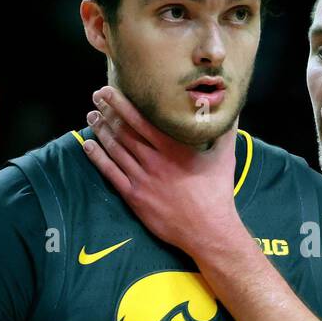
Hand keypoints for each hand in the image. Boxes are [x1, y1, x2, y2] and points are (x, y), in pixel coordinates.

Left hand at [82, 85, 242, 254]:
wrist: (208, 230)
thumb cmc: (218, 192)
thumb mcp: (225, 157)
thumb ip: (226, 131)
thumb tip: (232, 109)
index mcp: (173, 148)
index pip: (140, 119)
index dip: (121, 103)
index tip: (109, 90)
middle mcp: (154, 161)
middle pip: (123, 131)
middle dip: (108, 111)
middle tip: (96, 97)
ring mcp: (142, 179)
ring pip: (115, 149)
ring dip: (100, 130)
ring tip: (92, 116)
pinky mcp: (135, 197)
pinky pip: (111, 173)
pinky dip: (97, 157)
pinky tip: (88, 145)